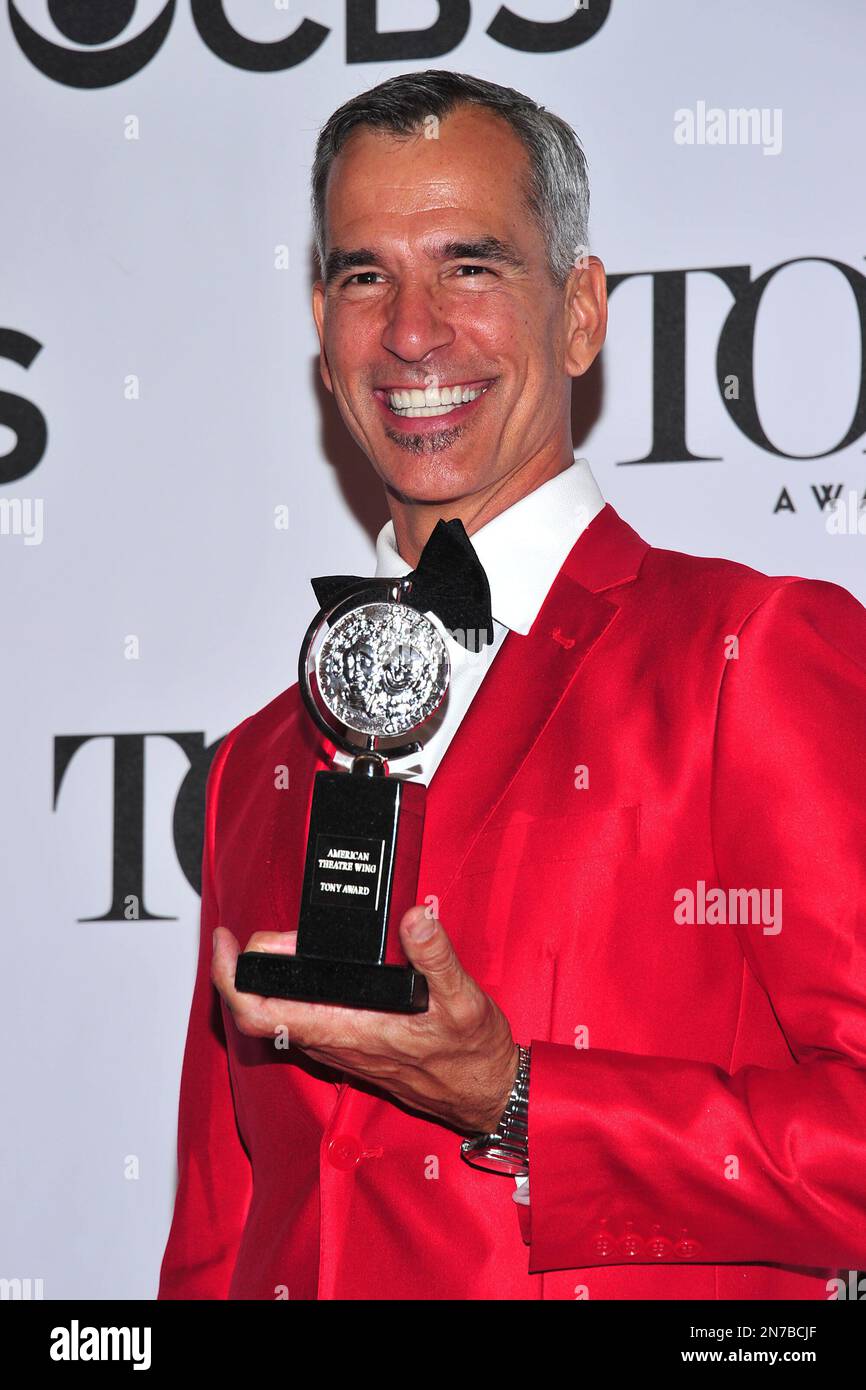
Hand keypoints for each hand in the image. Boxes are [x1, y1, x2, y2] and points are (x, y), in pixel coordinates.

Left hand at [212, 905, 519, 1135]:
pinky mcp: (349, 1048)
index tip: (228, 942)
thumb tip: (414, 919)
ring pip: (280, 1016)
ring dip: (271, 980)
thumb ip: (436, 956)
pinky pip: (302, 1021)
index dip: (233, 978)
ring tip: (285, 943)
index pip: (263, 1012)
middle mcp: (334, 1042)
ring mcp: (339, 1048)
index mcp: (349, 1029)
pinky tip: (309, 969)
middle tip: (270, 932)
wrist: (483, 1093)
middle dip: (251, 967)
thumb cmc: (472, 1056)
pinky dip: (292, 992)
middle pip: (262, 1010)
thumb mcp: (464, 999)